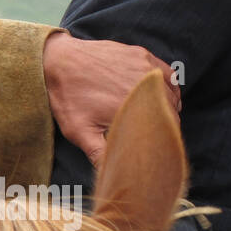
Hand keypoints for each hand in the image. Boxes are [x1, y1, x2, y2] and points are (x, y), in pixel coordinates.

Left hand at [43, 31, 180, 166]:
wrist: (57, 60)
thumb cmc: (68, 97)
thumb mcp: (79, 131)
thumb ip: (99, 153)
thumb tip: (112, 175)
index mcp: (133, 106)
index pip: (165, 127)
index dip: (163, 139)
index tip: (156, 145)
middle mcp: (145, 85)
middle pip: (171, 111)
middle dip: (165, 123)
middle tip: (152, 131)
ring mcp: (146, 67)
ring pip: (172, 93)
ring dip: (169, 105)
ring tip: (155, 115)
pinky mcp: (144, 55)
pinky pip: (169, 74)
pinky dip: (170, 86)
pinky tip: (161, 93)